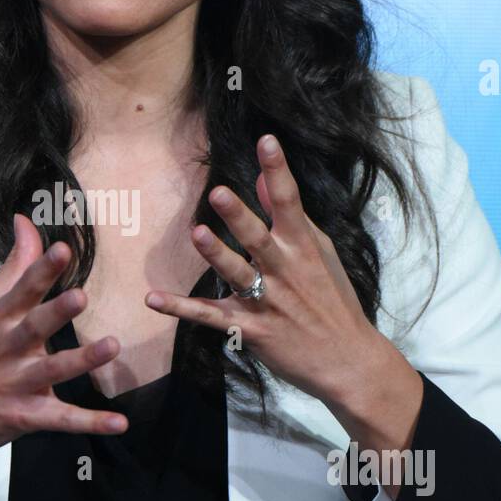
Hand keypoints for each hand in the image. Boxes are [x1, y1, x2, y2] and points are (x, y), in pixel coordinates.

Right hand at [0, 213, 127, 466]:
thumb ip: (14, 268)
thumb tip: (25, 220)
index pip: (21, 290)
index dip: (41, 270)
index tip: (62, 249)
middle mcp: (6, 349)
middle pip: (33, 327)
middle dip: (56, 312)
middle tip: (81, 296)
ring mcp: (14, 385)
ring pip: (50, 371)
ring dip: (81, 360)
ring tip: (111, 347)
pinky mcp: (22, 417)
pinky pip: (60, 419)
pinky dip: (89, 422)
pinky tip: (120, 423)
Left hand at [144, 135, 379, 403]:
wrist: (347, 360)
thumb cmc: (333, 300)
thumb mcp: (319, 254)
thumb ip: (289, 217)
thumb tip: (260, 179)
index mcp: (303, 248)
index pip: (289, 202)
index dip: (278, 170)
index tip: (266, 141)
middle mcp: (285, 271)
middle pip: (259, 238)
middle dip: (240, 216)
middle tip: (219, 192)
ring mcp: (267, 301)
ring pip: (237, 274)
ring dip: (216, 255)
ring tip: (197, 233)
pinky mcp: (250, 329)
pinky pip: (211, 317)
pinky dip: (181, 309)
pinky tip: (153, 299)